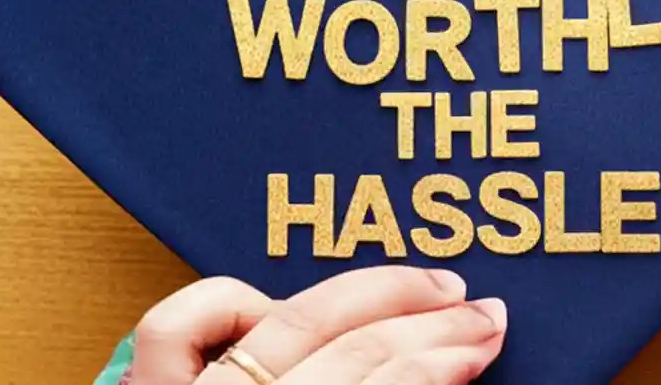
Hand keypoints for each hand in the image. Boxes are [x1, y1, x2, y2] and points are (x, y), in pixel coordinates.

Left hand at [128, 267, 506, 384]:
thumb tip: (437, 381)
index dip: (441, 360)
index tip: (484, 342)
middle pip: (350, 349)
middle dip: (426, 323)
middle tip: (480, 312)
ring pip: (287, 318)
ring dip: (368, 292)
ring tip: (426, 286)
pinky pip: (176, 324)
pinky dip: (228, 301)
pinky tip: (273, 306)